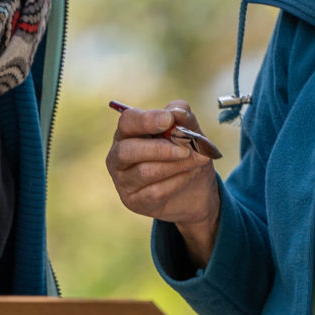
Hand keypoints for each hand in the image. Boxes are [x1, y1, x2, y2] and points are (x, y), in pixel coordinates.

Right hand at [105, 100, 220, 266]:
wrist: (195, 190)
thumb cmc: (186, 154)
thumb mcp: (190, 132)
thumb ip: (183, 117)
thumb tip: (176, 112)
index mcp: (127, 132)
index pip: (128, 121)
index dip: (147, 120)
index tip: (169, 120)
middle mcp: (118, 155)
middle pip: (128, 150)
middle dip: (159, 149)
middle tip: (187, 149)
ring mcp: (123, 180)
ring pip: (145, 172)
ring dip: (175, 165)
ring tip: (196, 160)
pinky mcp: (133, 201)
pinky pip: (154, 191)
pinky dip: (177, 182)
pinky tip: (190, 175)